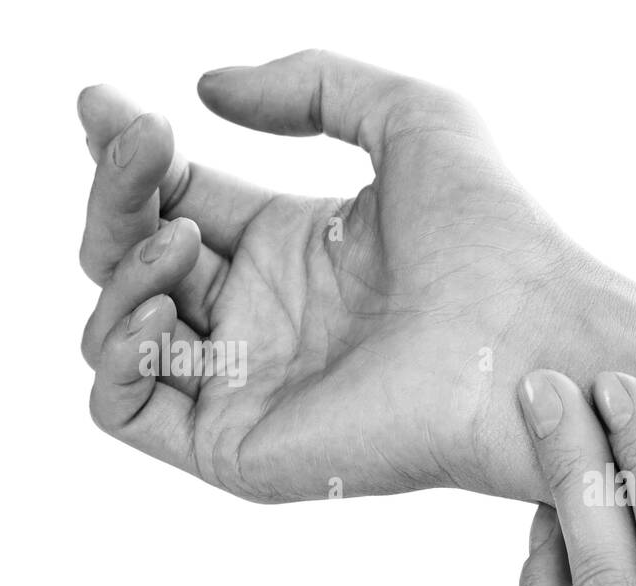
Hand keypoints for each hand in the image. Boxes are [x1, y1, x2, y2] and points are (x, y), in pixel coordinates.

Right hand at [77, 50, 592, 501]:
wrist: (530, 334)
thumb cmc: (494, 235)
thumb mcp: (406, 119)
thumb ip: (310, 85)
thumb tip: (207, 90)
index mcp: (294, 251)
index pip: (177, 202)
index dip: (130, 156)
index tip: (106, 104)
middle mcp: (266, 318)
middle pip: (133, 258)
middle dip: (114, 193)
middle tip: (139, 143)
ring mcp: (250, 386)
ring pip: (116, 332)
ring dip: (120, 267)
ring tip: (181, 234)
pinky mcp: (243, 449)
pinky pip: (125, 412)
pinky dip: (114, 357)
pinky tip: (164, 308)